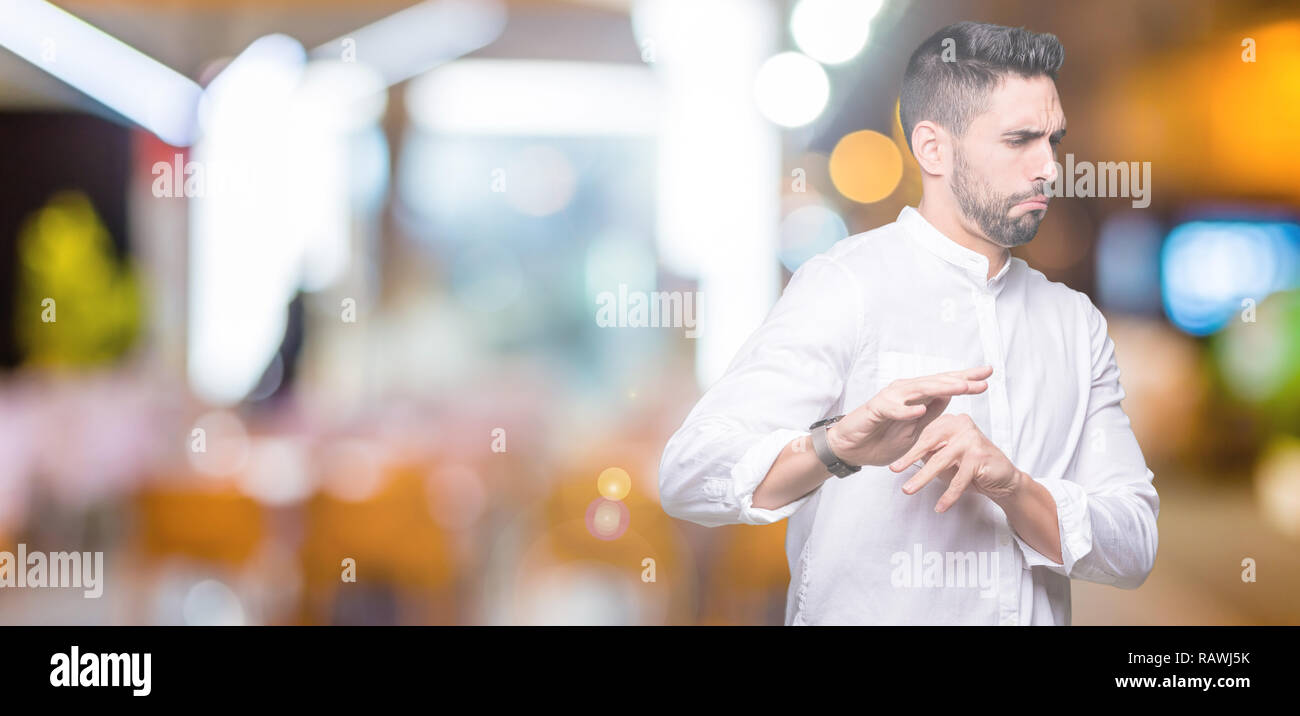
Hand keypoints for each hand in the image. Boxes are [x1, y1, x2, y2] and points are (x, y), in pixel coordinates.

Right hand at [825, 365, 991, 467]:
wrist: (851, 448)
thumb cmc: (881, 438)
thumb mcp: (915, 430)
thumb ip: (931, 413)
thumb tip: (951, 398)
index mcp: (915, 396)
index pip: (944, 384)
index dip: (966, 379)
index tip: (988, 375)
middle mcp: (904, 391)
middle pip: (936, 382)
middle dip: (960, 380)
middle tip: (982, 378)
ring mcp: (890, 399)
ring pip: (919, 390)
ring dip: (941, 388)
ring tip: (962, 387)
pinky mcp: (876, 409)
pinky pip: (893, 409)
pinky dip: (907, 410)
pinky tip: (920, 410)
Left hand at [887, 413, 1023, 511]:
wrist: (1004, 479)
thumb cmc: (972, 468)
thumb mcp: (947, 458)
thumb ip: (929, 454)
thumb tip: (908, 457)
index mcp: (952, 421)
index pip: (925, 435)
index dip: (910, 451)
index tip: (894, 464)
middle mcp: (962, 425)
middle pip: (929, 444)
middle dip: (910, 459)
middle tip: (895, 470)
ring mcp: (971, 438)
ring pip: (940, 461)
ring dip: (923, 478)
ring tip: (909, 490)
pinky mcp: (979, 456)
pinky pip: (958, 479)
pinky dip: (948, 495)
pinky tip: (940, 507)